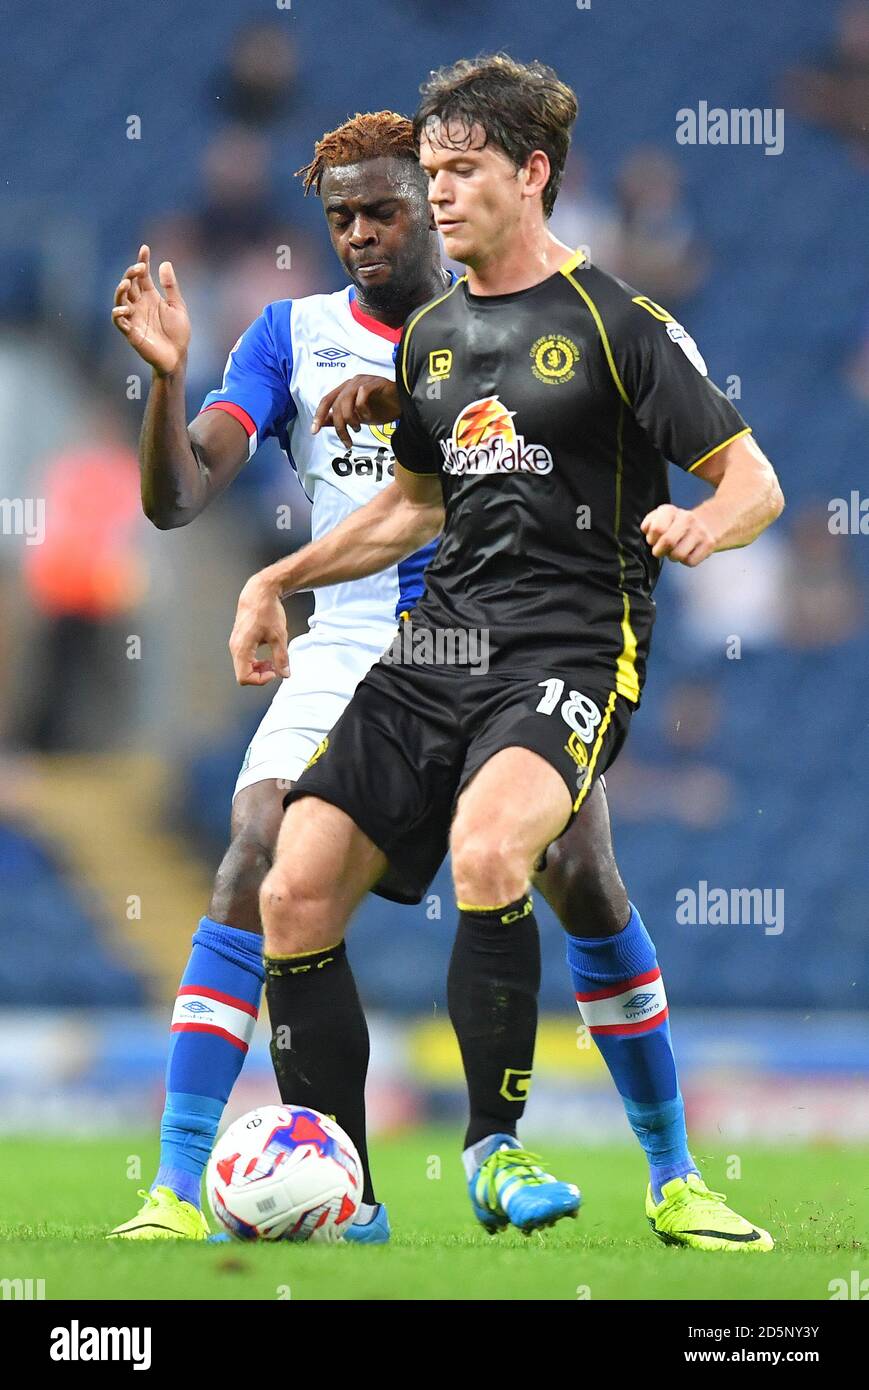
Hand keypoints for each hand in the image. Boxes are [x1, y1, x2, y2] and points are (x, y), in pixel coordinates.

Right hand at [111, 244, 190, 375]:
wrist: (177, 356)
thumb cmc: (178, 333)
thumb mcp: (178, 306)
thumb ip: (171, 287)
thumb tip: (165, 263)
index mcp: (150, 296)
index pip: (142, 275)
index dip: (142, 261)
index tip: (145, 249)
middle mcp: (139, 304)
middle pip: (130, 284)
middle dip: (131, 274)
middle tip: (139, 268)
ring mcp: (133, 317)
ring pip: (120, 300)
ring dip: (120, 290)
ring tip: (126, 283)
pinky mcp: (130, 331)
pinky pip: (119, 321)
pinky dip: (119, 313)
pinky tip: (124, 308)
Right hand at [229, 574, 289, 685]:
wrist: (259, 592)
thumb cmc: (267, 610)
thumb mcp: (279, 636)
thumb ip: (281, 658)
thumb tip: (285, 674)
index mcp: (242, 648)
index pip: (244, 677)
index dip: (260, 679)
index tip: (274, 672)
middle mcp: (235, 647)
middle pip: (242, 674)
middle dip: (260, 674)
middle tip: (275, 667)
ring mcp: (235, 643)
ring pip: (243, 666)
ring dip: (258, 668)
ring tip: (272, 661)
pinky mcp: (239, 639)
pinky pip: (244, 657)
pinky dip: (255, 660)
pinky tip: (266, 653)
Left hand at [312, 375, 399, 447]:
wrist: (403, 404)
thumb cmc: (381, 409)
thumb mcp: (357, 418)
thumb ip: (340, 418)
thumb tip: (323, 423)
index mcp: (345, 389)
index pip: (326, 400)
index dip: (318, 416)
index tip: (314, 431)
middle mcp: (351, 383)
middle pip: (336, 405)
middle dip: (339, 426)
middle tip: (347, 441)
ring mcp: (363, 381)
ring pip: (346, 401)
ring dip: (350, 420)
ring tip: (358, 429)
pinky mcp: (375, 383)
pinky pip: (362, 398)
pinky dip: (364, 411)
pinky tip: (370, 417)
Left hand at [641, 504, 717, 565]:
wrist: (704, 523)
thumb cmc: (675, 526)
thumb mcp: (658, 519)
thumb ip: (649, 524)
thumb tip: (647, 531)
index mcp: (669, 510)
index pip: (657, 529)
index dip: (652, 539)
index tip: (654, 540)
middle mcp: (686, 518)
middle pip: (668, 542)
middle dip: (660, 551)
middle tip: (661, 550)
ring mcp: (699, 530)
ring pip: (678, 555)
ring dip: (673, 557)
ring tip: (675, 550)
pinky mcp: (709, 543)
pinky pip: (690, 561)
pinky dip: (685, 561)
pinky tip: (687, 553)